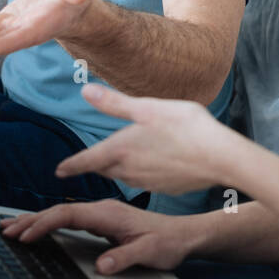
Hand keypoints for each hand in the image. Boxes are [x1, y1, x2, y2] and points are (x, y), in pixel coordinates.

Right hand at [0, 199, 194, 274]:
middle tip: (5, 230)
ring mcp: (100, 215)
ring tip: (11, 227)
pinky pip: (69, 219)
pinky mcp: (101, 222)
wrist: (184, 235)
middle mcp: (102, 210)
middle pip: (59, 211)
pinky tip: (39, 229)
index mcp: (109, 213)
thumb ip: (126, 258)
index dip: (45, 224)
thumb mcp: (149, 252)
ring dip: (36, 220)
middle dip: (31, 220)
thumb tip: (103, 266)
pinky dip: (49, 223)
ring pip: (61, 214)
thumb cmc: (168, 242)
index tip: (26, 236)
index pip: (68, 214)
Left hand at [53, 83, 247, 194]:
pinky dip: (144, 173)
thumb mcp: (147, 108)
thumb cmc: (185, 127)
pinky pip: (146, 181)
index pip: (85, 161)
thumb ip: (114, 103)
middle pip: (104, 170)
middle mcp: (129, 170)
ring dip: (119, 169)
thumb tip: (85, 91)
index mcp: (119, 150)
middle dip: (95, 166)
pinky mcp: (166, 188)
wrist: (220, 157)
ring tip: (121, 160)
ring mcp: (148, 182)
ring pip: (125, 176)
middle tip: (89, 163)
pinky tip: (156, 163)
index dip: (70, 165)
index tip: (59, 171)